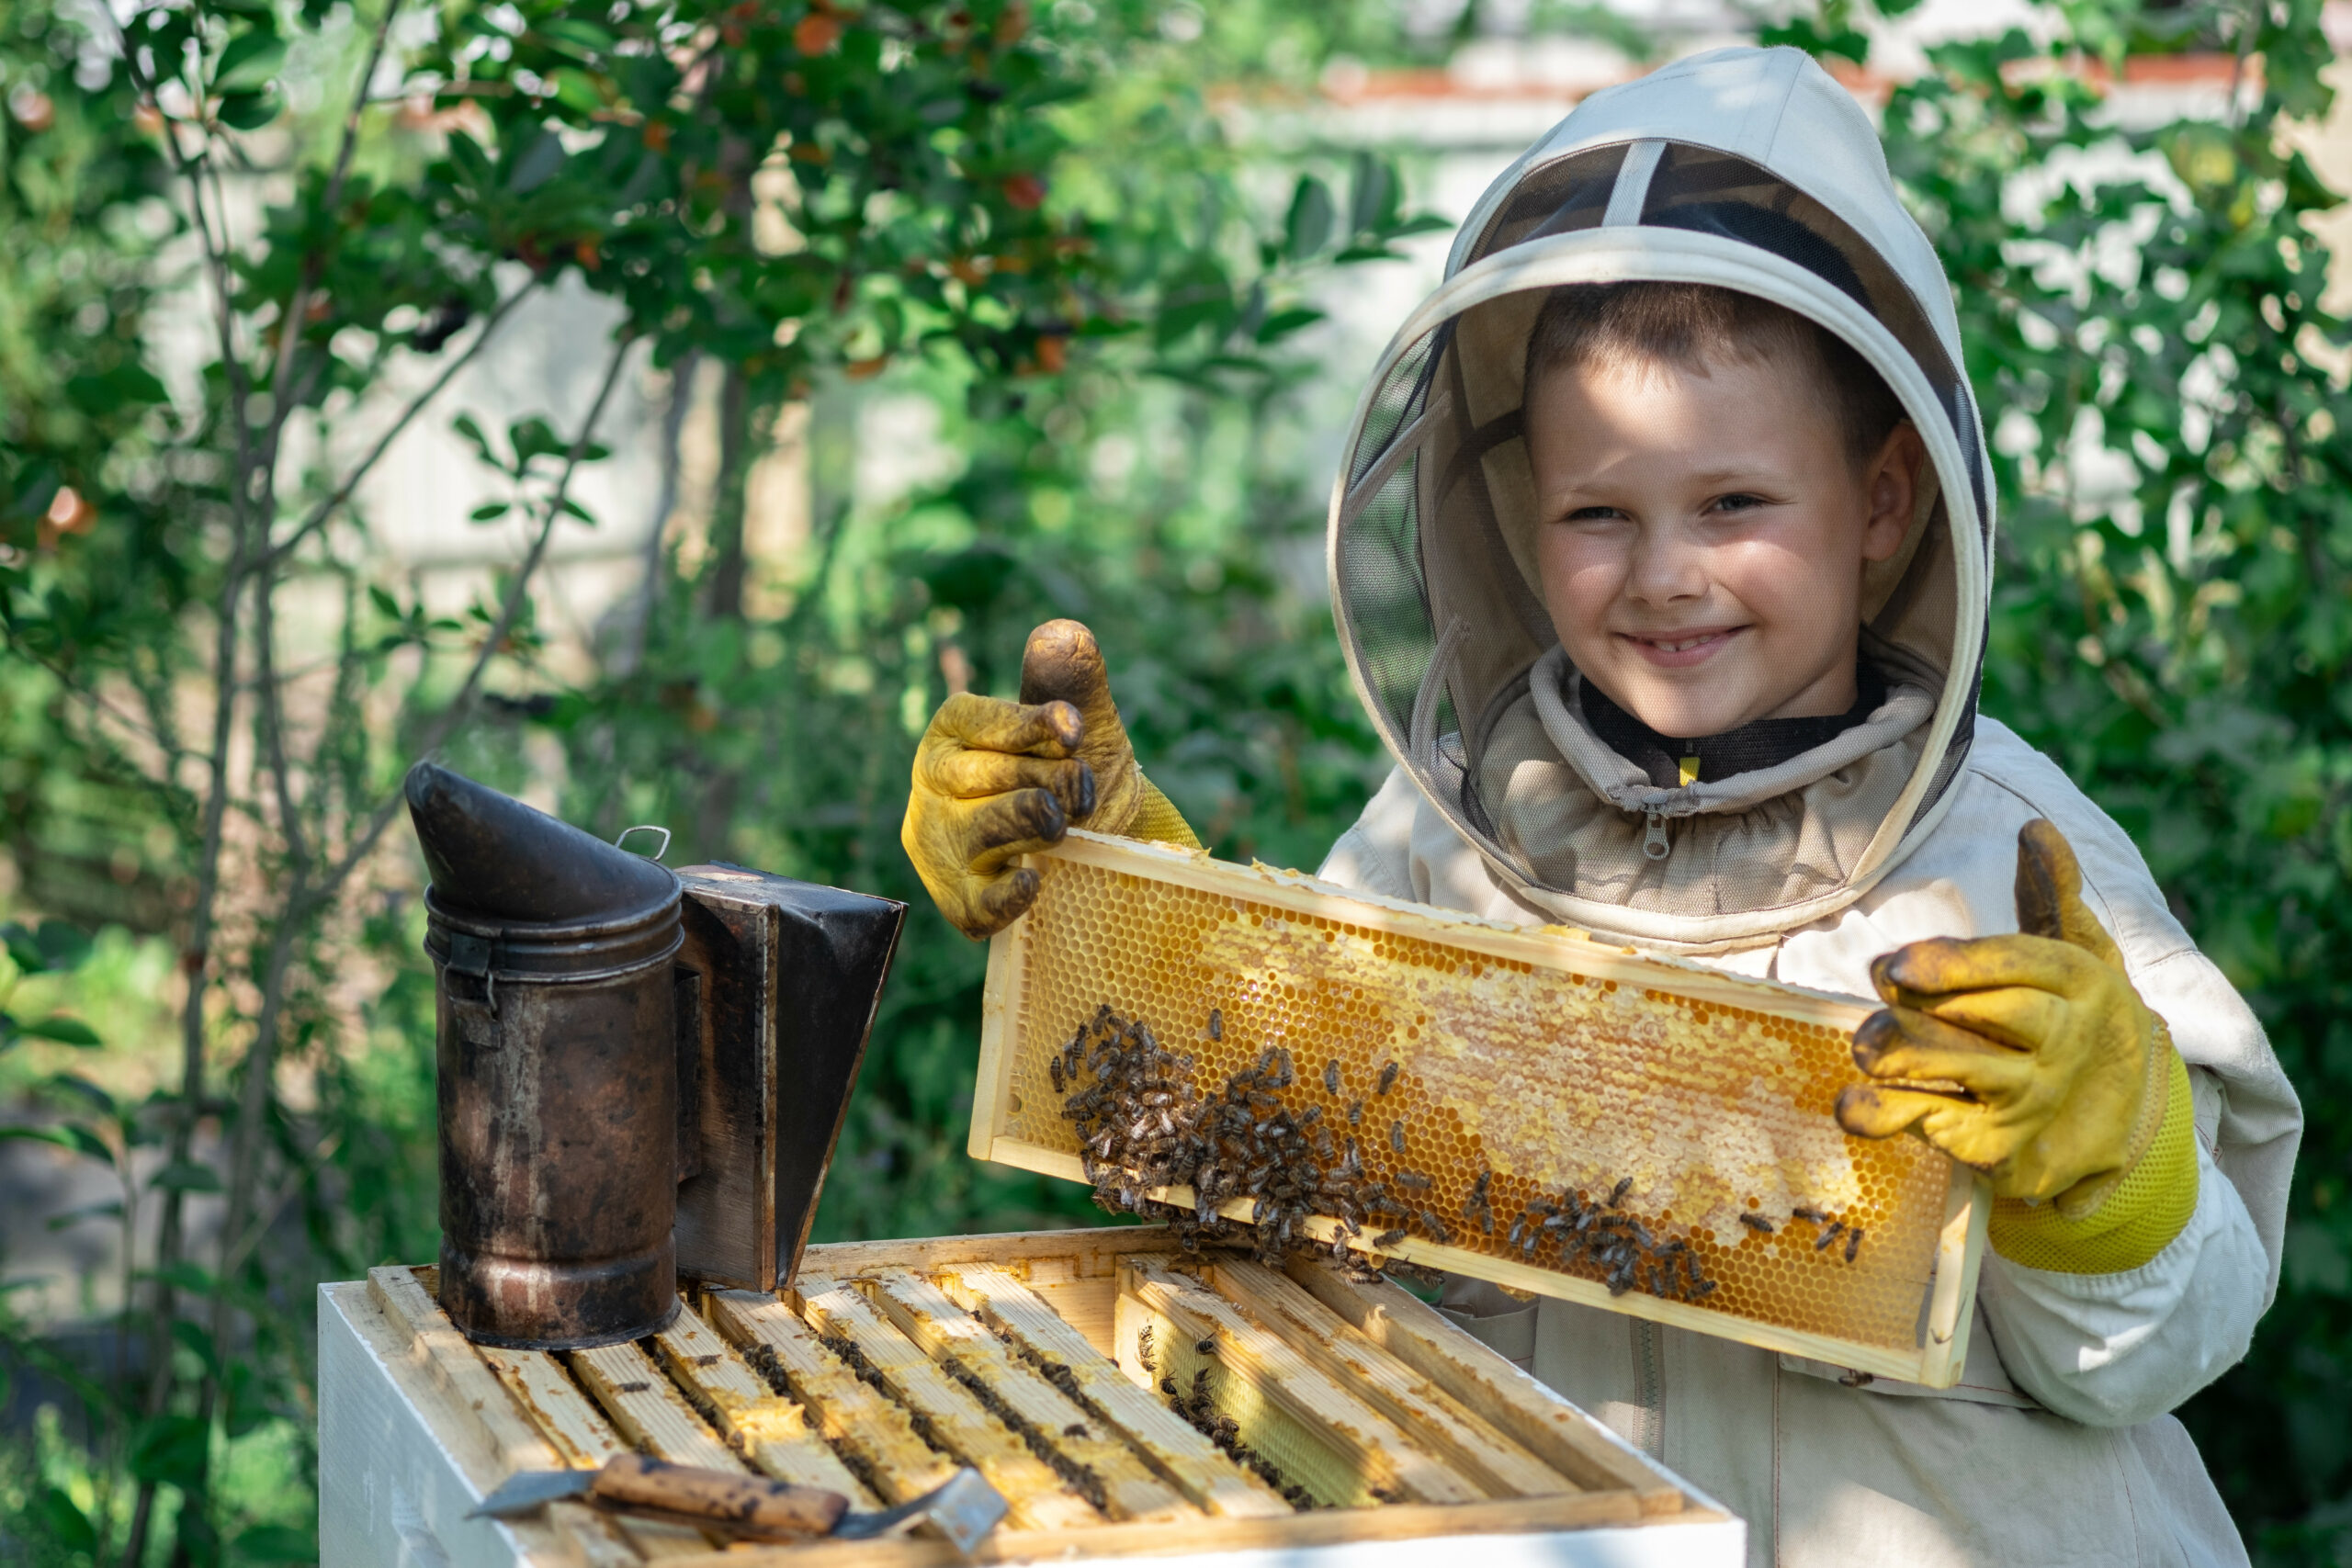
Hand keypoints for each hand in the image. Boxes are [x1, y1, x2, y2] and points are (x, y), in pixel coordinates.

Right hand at [899, 620, 1152, 940]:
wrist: (1104, 850)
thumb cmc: (1078, 775)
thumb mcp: (1086, 723)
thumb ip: (1073, 676)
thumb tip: (1061, 633)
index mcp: (954, 730)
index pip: (980, 720)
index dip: (1029, 725)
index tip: (1073, 729)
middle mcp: (935, 783)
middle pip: (985, 775)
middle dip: (1048, 779)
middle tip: (1083, 789)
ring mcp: (941, 844)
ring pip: (982, 830)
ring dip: (1034, 821)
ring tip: (1061, 822)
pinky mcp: (959, 900)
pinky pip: (976, 901)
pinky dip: (1007, 893)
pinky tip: (1033, 879)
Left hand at [1835, 819, 2173, 1217]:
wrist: (2117, 1120)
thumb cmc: (2075, 1016)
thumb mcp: (2076, 951)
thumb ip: (2052, 893)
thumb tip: (2037, 830)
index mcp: (2080, 981)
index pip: (2020, 965)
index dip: (1955, 965)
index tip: (1897, 966)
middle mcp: (2065, 1041)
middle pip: (1994, 1018)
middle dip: (1926, 1007)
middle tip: (1879, 999)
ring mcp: (2033, 1098)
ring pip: (1965, 1070)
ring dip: (1905, 1056)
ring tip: (1865, 1048)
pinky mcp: (2001, 1150)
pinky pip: (1940, 1129)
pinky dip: (1890, 1118)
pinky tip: (1853, 1107)